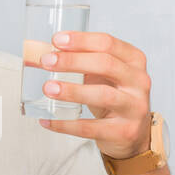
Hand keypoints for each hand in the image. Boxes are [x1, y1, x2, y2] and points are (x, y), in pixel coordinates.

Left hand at [36, 30, 152, 158]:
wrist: (133, 133)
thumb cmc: (113, 96)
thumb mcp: (99, 75)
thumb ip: (74, 63)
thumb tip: (36, 57)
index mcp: (133, 60)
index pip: (107, 43)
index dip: (81, 40)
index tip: (56, 40)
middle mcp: (139, 81)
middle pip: (106, 64)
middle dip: (73, 61)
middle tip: (47, 61)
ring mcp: (134, 107)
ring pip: (103, 95)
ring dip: (72, 91)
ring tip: (48, 88)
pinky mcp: (124, 131)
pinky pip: (91, 127)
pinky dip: (66, 124)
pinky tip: (48, 120)